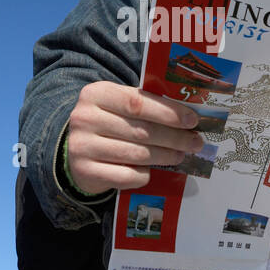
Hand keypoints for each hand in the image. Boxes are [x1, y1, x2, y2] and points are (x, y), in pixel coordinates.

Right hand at [64, 81, 202, 196]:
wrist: (74, 150)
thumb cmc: (107, 123)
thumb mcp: (118, 105)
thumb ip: (145, 104)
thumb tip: (187, 115)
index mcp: (96, 94)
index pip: (138, 102)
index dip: (168, 112)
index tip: (192, 121)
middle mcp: (85, 118)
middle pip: (141, 130)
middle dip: (173, 137)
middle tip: (195, 142)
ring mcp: (82, 146)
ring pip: (136, 154)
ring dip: (164, 156)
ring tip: (180, 155)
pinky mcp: (86, 172)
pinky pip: (126, 175)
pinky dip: (144, 174)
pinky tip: (151, 170)